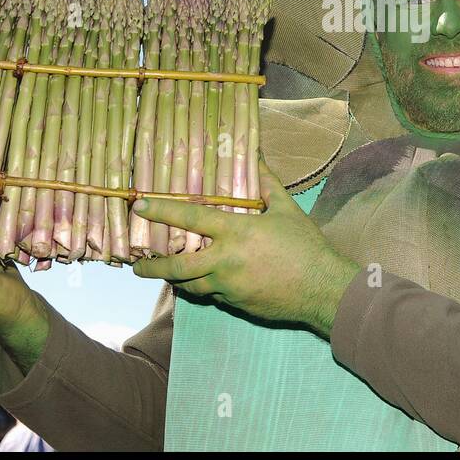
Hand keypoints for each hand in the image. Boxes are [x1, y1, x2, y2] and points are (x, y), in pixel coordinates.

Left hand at [131, 157, 360, 337]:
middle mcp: (224, 260)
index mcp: (235, 232)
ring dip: (176, 280)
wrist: (321, 289)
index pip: (189, 219)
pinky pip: (212, 296)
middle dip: (153, 267)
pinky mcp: (235, 303)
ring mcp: (228, 286)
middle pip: (177, 266)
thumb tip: (257, 156)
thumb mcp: (286, 210)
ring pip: (190, 286)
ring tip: (166, 274)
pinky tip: (201, 283)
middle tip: (138, 266)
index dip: (161, 212)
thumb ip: (266, 184)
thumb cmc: (305, 246)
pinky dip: (203, 288)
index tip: (139, 207)